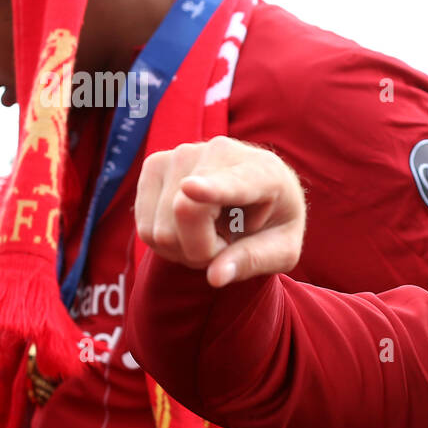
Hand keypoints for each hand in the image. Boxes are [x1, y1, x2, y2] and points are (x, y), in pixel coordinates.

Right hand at [135, 136, 306, 286]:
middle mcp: (219, 151)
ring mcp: (181, 154)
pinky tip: (189, 226)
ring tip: (211, 231)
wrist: (259, 193)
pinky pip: (145, 229)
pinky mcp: (154, 165)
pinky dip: (165, 241)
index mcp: (263, 172)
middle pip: (185, 215)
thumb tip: (215, 277)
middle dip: (203, 250)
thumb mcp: (283, 250)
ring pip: (160, 230)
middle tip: (227, 243)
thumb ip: (253, 261)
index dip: (210, 189)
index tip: (190, 189)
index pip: (233, 184)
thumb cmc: (274, 223)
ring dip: (184, 247)